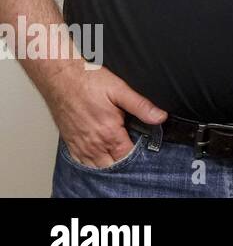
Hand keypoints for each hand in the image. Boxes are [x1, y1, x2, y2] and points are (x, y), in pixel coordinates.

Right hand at [44, 60, 166, 168]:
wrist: (60, 78)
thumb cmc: (87, 81)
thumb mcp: (120, 90)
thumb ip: (141, 106)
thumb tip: (160, 117)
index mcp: (108, 132)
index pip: (127, 156)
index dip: (138, 154)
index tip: (144, 147)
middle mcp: (93, 143)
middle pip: (113, 165)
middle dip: (124, 161)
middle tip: (132, 149)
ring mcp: (80, 145)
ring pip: (97, 167)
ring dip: (109, 163)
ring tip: (118, 153)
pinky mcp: (70, 143)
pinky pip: (82, 163)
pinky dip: (92, 163)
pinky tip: (100, 156)